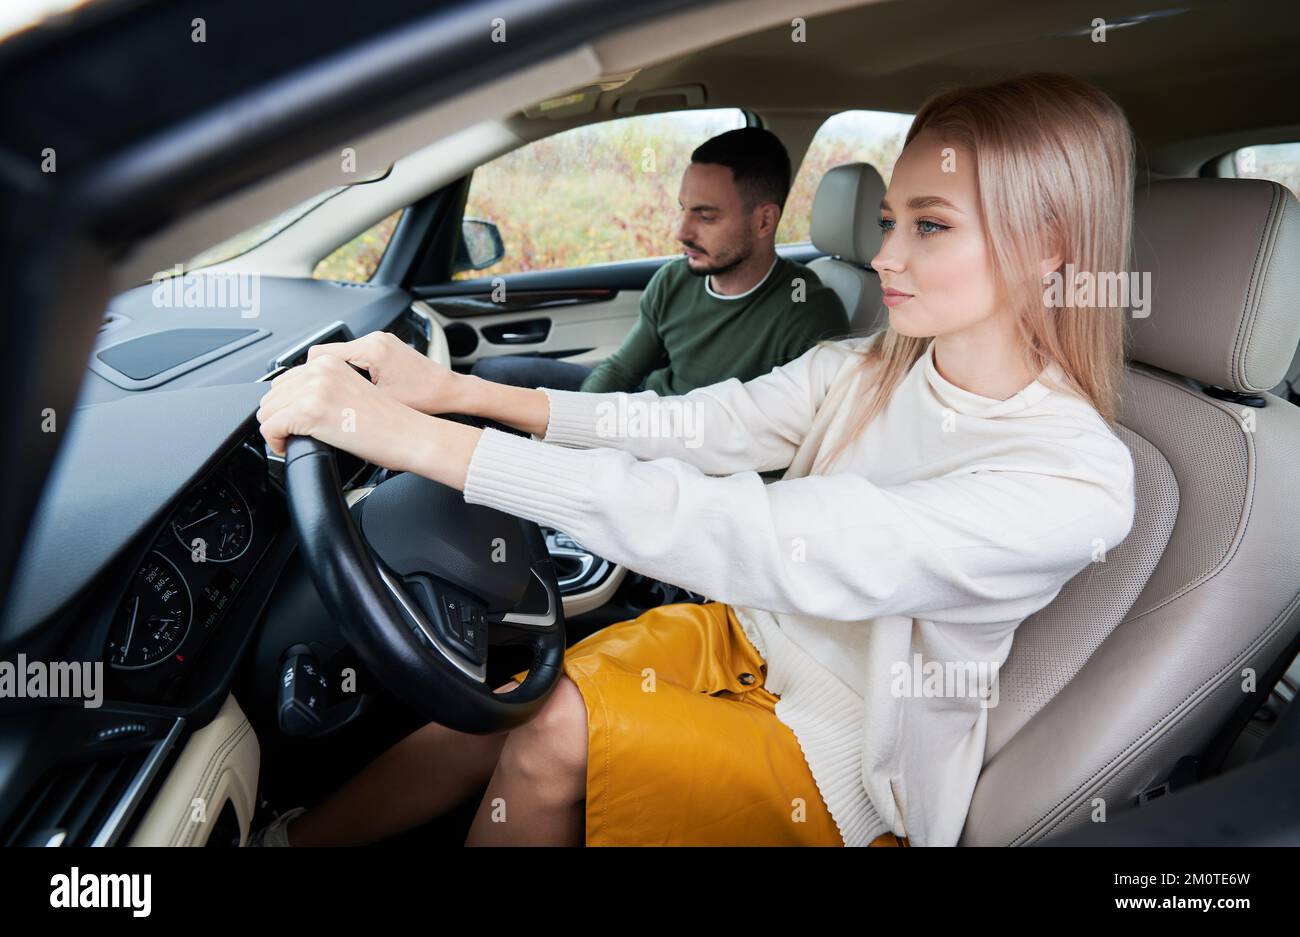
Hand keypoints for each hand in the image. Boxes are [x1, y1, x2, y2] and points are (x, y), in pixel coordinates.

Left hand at [256, 354, 438, 473]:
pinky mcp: (309, 412)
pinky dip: (274, 441)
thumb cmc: (393, 420)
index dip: (286, 402)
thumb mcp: (356, 390)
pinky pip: (270, 427)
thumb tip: (301, 400)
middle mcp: (321, 370)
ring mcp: (314, 389)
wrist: (411, 435)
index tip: (291, 417)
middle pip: (272, 394)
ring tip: (290, 440)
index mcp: (331, 362)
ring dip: (275, 428)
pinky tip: (287, 447)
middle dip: (278, 416)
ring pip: (266, 410)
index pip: (286, 378)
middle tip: (291, 433)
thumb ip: (328, 386)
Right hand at [306, 330, 459, 414]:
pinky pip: (358, 356)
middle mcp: (374, 339)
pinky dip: (353, 371)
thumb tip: (322, 405)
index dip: (309, 376)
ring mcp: (380, 340)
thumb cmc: (424, 397)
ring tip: (344, 395)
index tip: (305, 393)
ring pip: (343, 355)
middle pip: (329, 354)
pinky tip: (359, 389)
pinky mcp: (385, 347)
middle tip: (321, 398)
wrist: (448, 391)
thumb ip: (348, 397)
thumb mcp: (380, 402)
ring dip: (338, 375)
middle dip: (322, 377)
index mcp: (370, 349)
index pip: (320, 354)